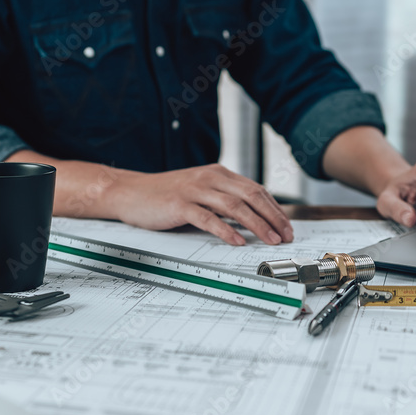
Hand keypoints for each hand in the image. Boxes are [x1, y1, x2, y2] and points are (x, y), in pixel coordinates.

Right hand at [109, 164, 293, 245]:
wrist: (129, 192)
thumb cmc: (163, 195)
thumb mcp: (198, 191)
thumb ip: (222, 199)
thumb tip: (251, 219)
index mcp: (217, 173)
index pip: (255, 189)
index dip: (274, 208)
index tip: (286, 226)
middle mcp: (209, 177)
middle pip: (251, 195)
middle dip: (273, 216)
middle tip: (286, 235)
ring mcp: (194, 190)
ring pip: (235, 206)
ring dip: (257, 224)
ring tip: (270, 239)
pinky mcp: (180, 205)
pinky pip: (208, 218)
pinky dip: (226, 230)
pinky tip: (238, 241)